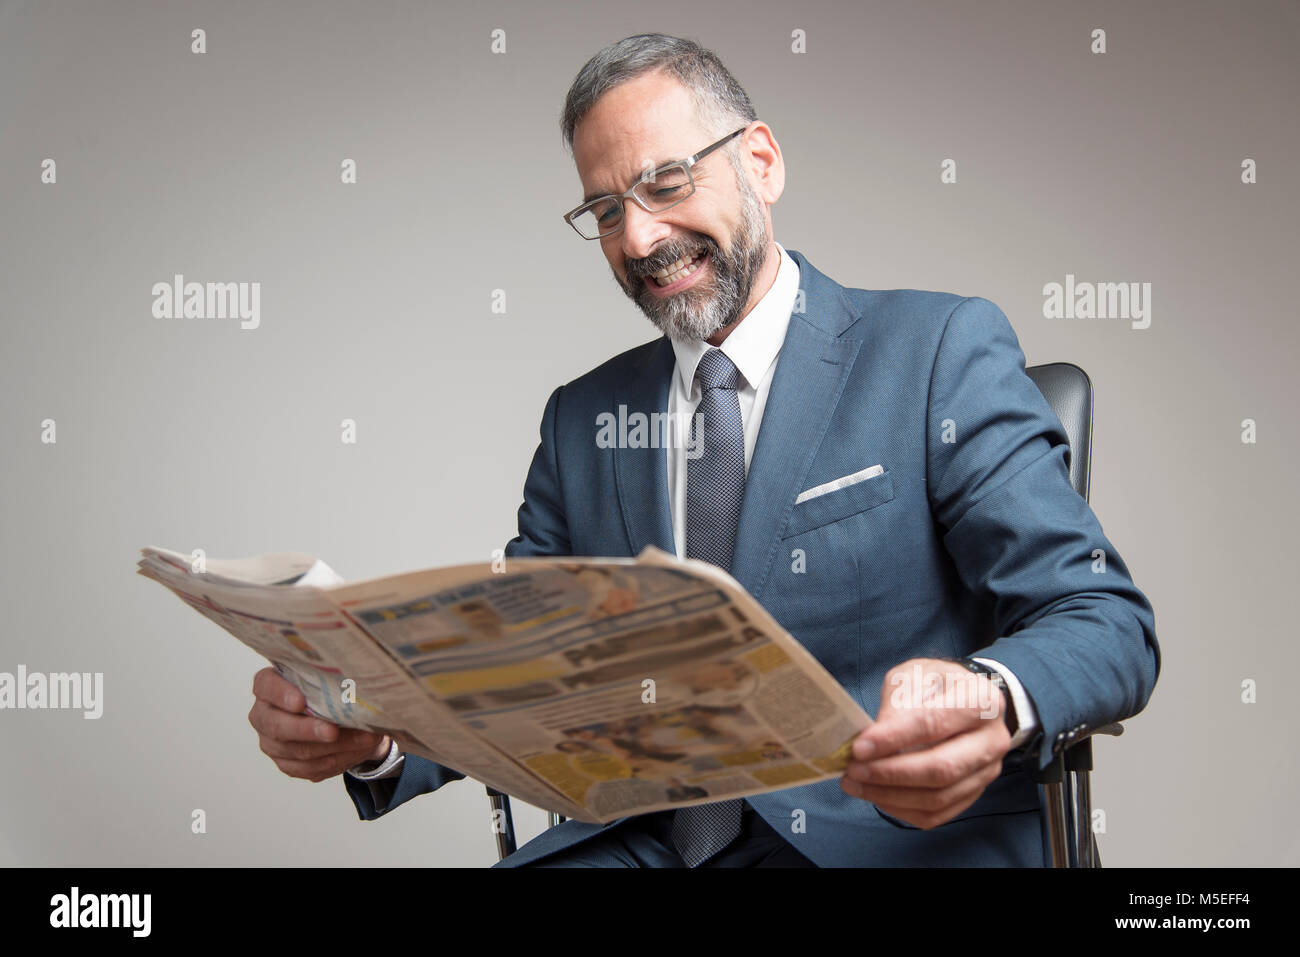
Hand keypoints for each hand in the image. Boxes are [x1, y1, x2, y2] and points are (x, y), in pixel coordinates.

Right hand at [248, 667, 389, 781]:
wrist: (336, 716)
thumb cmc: (329, 688)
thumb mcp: (332, 676)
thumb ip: (335, 677)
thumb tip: (361, 687)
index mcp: (269, 685)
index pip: (266, 685)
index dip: (280, 694)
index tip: (300, 702)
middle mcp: (263, 715)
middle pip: (277, 726)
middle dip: (308, 730)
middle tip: (333, 731)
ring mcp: (272, 743)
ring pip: (298, 751)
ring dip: (334, 747)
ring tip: (363, 739)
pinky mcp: (287, 764)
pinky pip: (310, 768)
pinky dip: (337, 760)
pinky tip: (357, 751)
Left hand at [840, 657, 1010, 828]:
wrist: (968, 700)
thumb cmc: (936, 685)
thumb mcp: (914, 675)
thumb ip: (897, 703)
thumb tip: (874, 740)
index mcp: (980, 701)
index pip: (933, 724)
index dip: (893, 739)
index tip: (859, 748)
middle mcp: (992, 740)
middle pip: (941, 769)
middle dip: (890, 773)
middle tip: (853, 770)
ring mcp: (987, 771)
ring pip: (937, 798)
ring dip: (890, 796)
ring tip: (855, 783)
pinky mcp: (975, 793)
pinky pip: (938, 814)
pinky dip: (902, 810)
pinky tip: (877, 795)